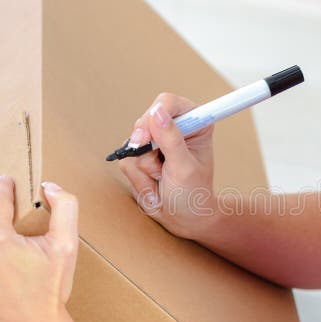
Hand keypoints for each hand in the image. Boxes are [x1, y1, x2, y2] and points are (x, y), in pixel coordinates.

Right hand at [118, 92, 217, 239]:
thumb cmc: (194, 195)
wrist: (183, 218)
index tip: (145, 137)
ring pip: (132, 144)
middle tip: (159, 170)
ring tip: (162, 181)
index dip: (153, 116)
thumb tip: (157, 113)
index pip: (168, 102)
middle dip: (147, 149)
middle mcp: (174, 126)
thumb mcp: (185, 168)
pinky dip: (138, 178)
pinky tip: (154, 186)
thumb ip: (171, 140)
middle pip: (144, 121)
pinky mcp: (140, 154)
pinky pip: (125, 159)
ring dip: (145, 169)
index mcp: (195, 121)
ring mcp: (155, 140)